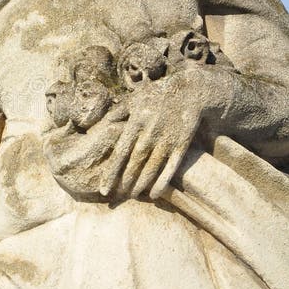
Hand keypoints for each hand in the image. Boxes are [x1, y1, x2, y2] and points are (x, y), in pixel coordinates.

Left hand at [99, 67, 222, 200]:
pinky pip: (171, 167)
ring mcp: (167, 138)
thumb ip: (116, 114)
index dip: (111, 172)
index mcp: (136, 121)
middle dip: (124, 182)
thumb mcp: (134, 99)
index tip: (103, 188)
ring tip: (131, 196)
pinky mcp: (182, 144)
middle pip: (134, 163)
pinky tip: (154, 195)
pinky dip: (162, 182)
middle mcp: (150, 132)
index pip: (120, 152)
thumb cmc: (157, 96)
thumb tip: (98, 128)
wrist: (191, 90)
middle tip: (116, 197)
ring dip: (141, 184)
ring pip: (151, 167)